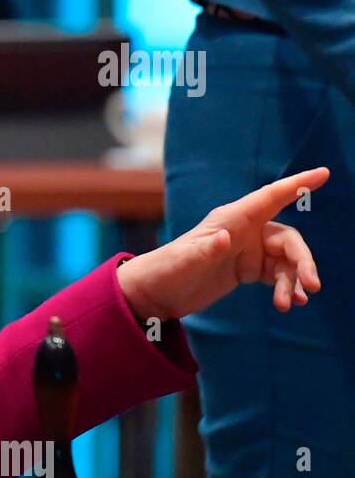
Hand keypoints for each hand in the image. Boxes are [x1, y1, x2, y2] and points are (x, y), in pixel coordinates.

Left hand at [118, 167, 328, 322]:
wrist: (154, 294)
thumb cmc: (166, 271)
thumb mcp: (185, 262)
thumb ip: (206, 250)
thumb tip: (225, 237)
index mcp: (231, 219)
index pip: (270, 197)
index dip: (297, 184)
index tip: (324, 173)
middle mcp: (243, 231)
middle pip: (288, 239)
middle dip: (303, 261)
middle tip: (311, 286)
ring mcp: (246, 250)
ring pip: (286, 260)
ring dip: (293, 280)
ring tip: (290, 303)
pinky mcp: (246, 269)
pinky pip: (277, 274)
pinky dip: (286, 287)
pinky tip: (288, 303)